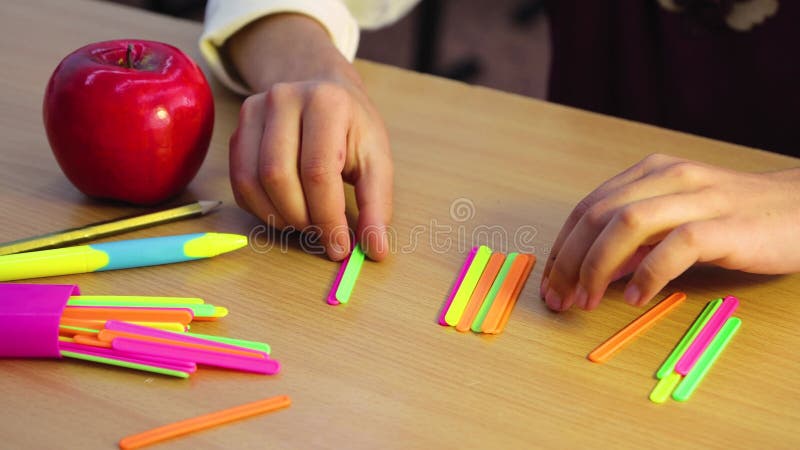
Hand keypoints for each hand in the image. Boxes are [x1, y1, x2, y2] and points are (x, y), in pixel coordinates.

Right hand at [226, 14, 392, 260]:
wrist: (323, 90)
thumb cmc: (352, 127)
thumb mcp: (376, 159)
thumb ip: (377, 204)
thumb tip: (375, 249)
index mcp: (326, 103)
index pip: (317, 172)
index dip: (327, 218)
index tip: (338, 246)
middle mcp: (284, 100)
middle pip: (278, 177)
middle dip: (301, 218)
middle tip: (322, 235)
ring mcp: (254, 111)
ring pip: (252, 181)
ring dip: (279, 216)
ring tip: (305, 222)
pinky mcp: (238, 129)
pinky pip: (239, 181)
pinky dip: (261, 208)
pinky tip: (285, 210)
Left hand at [540, 153, 799, 310]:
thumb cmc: (737, 220)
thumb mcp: (675, 222)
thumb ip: (636, 242)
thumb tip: (591, 272)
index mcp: (650, 173)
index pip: (587, 208)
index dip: (561, 247)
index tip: (549, 283)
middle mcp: (668, 178)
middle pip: (596, 215)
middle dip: (567, 261)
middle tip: (558, 300)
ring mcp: (697, 198)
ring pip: (625, 224)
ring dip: (596, 267)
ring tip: (586, 302)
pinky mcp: (725, 225)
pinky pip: (675, 247)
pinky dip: (648, 274)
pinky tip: (636, 298)